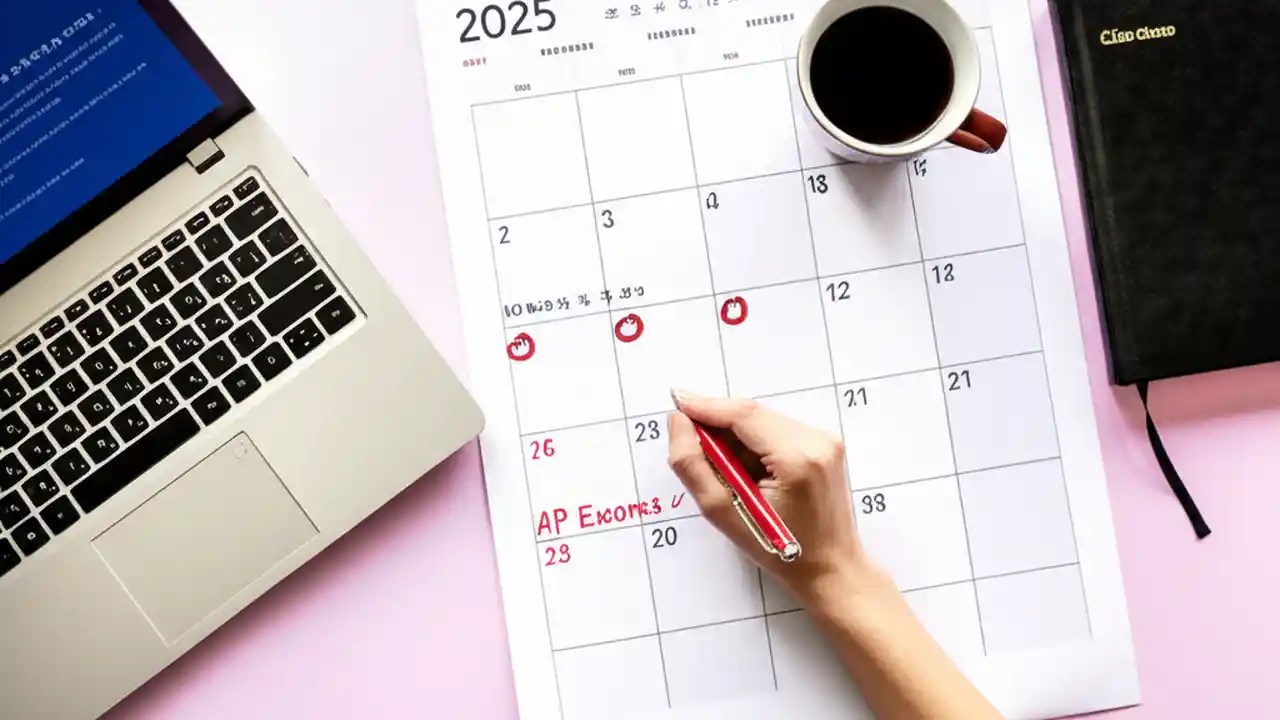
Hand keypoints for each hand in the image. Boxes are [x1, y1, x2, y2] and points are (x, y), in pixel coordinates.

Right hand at [667, 392, 872, 608]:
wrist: (831, 569)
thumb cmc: (780, 551)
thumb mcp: (724, 514)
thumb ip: (693, 465)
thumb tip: (678, 423)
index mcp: (797, 457)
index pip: (742, 415)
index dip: (705, 406)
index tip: (676, 402)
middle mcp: (817, 440)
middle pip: (752, 414)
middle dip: (718, 424)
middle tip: (692, 445)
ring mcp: (825, 440)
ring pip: (763, 421)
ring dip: (736, 436)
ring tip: (728, 473)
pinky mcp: (825, 444)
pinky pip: (777, 430)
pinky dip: (755, 443)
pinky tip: (749, 473)